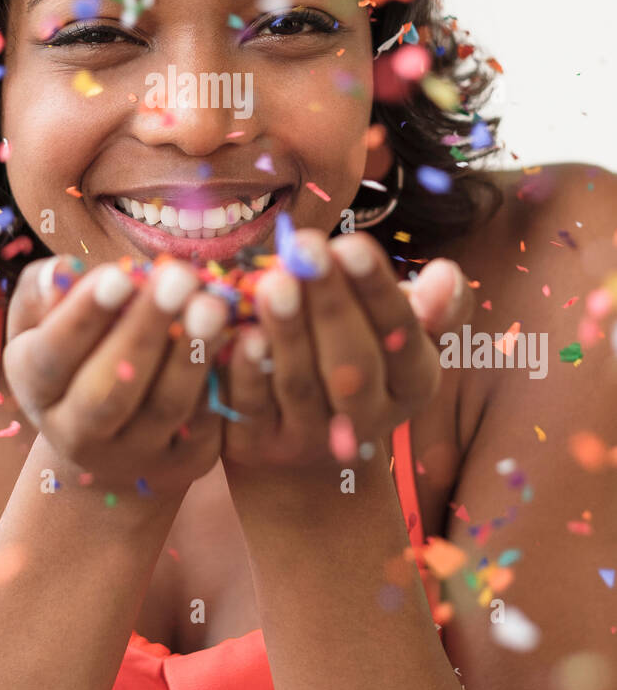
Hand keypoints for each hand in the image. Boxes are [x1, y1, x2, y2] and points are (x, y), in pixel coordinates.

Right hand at [3, 254, 230, 499]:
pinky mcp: (183, 465)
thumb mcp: (40, 322)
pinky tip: (243, 339)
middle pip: (110, 390)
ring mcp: (133, 456)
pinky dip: (226, 381)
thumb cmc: (76, 354)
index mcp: (37, 388)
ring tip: (212, 303)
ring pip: (165, 407)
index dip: (84, 318)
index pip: (52, 357)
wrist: (108, 442)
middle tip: (178, 276)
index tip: (120, 275)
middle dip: (145, 330)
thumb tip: (64, 272)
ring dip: (191, 353)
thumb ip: (42, 290)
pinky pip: (208, 424)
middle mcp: (77, 434)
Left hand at [218, 229, 471, 469]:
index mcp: (412, 382)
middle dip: (331, 302)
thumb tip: (445, 275)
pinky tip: (243, 332)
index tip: (353, 244)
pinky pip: (252, 407)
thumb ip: (432, 303)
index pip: (402, 334)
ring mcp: (310, 438)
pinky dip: (247, 370)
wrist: (303, 445)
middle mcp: (367, 418)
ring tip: (274, 280)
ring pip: (301, 383)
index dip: (376, 290)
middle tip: (306, 248)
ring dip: (288, 330)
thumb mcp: (403, 332)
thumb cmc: (357, 354)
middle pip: (353, 363)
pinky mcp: (259, 445)